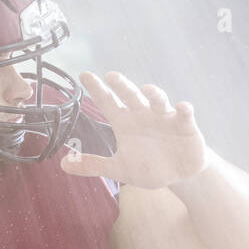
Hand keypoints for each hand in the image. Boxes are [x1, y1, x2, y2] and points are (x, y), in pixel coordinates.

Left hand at [59, 70, 207, 188]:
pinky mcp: (185, 125)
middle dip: (122, 85)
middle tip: (111, 76)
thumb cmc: (149, 166)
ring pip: (158, 100)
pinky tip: (182, 107)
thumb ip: (94, 165)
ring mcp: (164, 118)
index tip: (83, 74)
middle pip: (131, 96)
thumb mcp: (119, 168)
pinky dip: (184, 110)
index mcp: (125, 123)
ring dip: (154, 94)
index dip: (96, 89)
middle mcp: (143, 115)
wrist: (179, 174)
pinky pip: (184, 114)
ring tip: (147, 91)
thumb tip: (63, 164)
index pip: (108, 102)